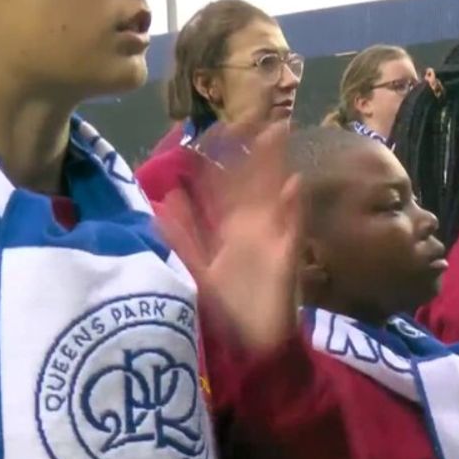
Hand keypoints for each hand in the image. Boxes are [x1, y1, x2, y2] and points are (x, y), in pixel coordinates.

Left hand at [160, 122, 301, 351]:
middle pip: (252, 180)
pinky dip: (292, 210)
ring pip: (272, 194)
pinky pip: (291, 229)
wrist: (256, 348)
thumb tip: (165, 200)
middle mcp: (250, 228)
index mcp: (228, 230)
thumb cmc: (229, 312)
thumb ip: (184, 236)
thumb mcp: (198, 270)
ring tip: (278, 131)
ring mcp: (271, 240)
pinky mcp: (286, 258)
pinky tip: (293, 187)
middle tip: (257, 111)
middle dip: (254, 148)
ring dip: (275, 165)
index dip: (222, 157)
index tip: (220, 125)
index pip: (224, 185)